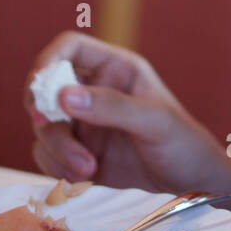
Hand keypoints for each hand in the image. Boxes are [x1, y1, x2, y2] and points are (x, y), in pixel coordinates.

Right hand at [24, 32, 225, 193]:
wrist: (191, 183)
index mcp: (116, 69)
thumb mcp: (155, 121)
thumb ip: (113, 106)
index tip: (39, 86)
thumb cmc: (183, 143)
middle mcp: (94, 92)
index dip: (48, 59)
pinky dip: (57, 168)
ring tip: (87, 169)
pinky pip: (48, 155)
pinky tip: (84, 179)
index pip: (71, 47)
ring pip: (45, 127)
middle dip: (44, 113)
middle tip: (46, 126)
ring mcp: (84, 124)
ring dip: (57, 149)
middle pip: (46, 90)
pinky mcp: (78, 153)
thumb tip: (63, 95)